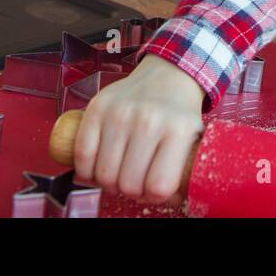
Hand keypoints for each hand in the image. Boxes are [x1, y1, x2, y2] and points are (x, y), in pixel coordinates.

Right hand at [73, 53, 205, 203]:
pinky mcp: (97, 107)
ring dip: (108, 183)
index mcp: (178, 130)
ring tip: (118, 173)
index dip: (153, 197)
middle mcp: (149, 120)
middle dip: (130, 191)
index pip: (159, 186)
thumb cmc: (178, 112)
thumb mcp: (193, 137)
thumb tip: (173, 201)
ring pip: (104, 174)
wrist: (167, 74)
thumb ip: (183, 170)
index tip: (153, 190)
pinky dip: (87, 170)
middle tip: (134, 182)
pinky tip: (98, 166)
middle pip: (128, 184)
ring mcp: (120, 113)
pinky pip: (82, 154)